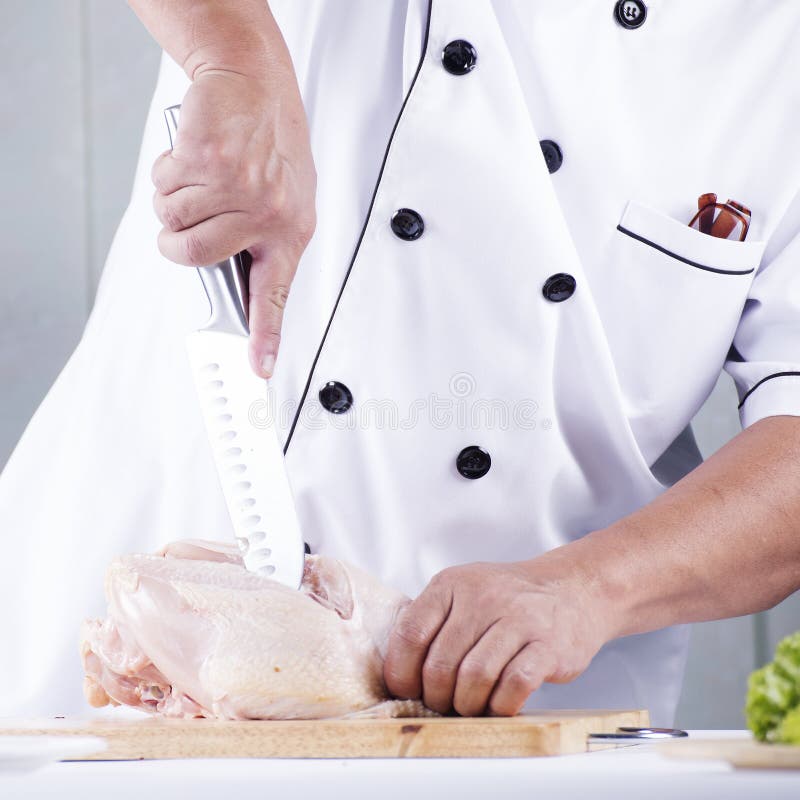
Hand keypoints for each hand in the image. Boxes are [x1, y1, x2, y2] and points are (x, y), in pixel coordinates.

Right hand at [152, 66, 316, 377]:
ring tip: (203, 175)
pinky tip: (194, 154)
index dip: (265, 336)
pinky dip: (166, 169)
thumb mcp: (283, 200)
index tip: (258, 371)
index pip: (274, 295)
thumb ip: (260, 242)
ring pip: (172, 220)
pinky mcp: (208, 160)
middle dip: (175, 240)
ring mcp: (239, 188)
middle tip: (186, 219)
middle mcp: (267, 215)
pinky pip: (163, 185)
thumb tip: (233, 284)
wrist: (257, 85)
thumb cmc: (270, 146)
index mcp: (290, 233)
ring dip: (173, 198)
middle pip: (192, 256)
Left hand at [383, 555, 610, 715]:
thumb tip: (396, 670)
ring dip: (467, 705)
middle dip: (436, 697)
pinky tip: (499, 704)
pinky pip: (514, 685)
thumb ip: (432, 621)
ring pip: (475, 677)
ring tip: (470, 706)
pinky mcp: (548, 645)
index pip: (411, 633)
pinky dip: (501, 705)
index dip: (401, 672)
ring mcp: (518, 619)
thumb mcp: (464, 593)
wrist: (572, 589)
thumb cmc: (509, 600)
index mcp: (452, 584)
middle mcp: (483, 596)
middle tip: (443, 704)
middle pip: (441, 664)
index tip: (407, 690)